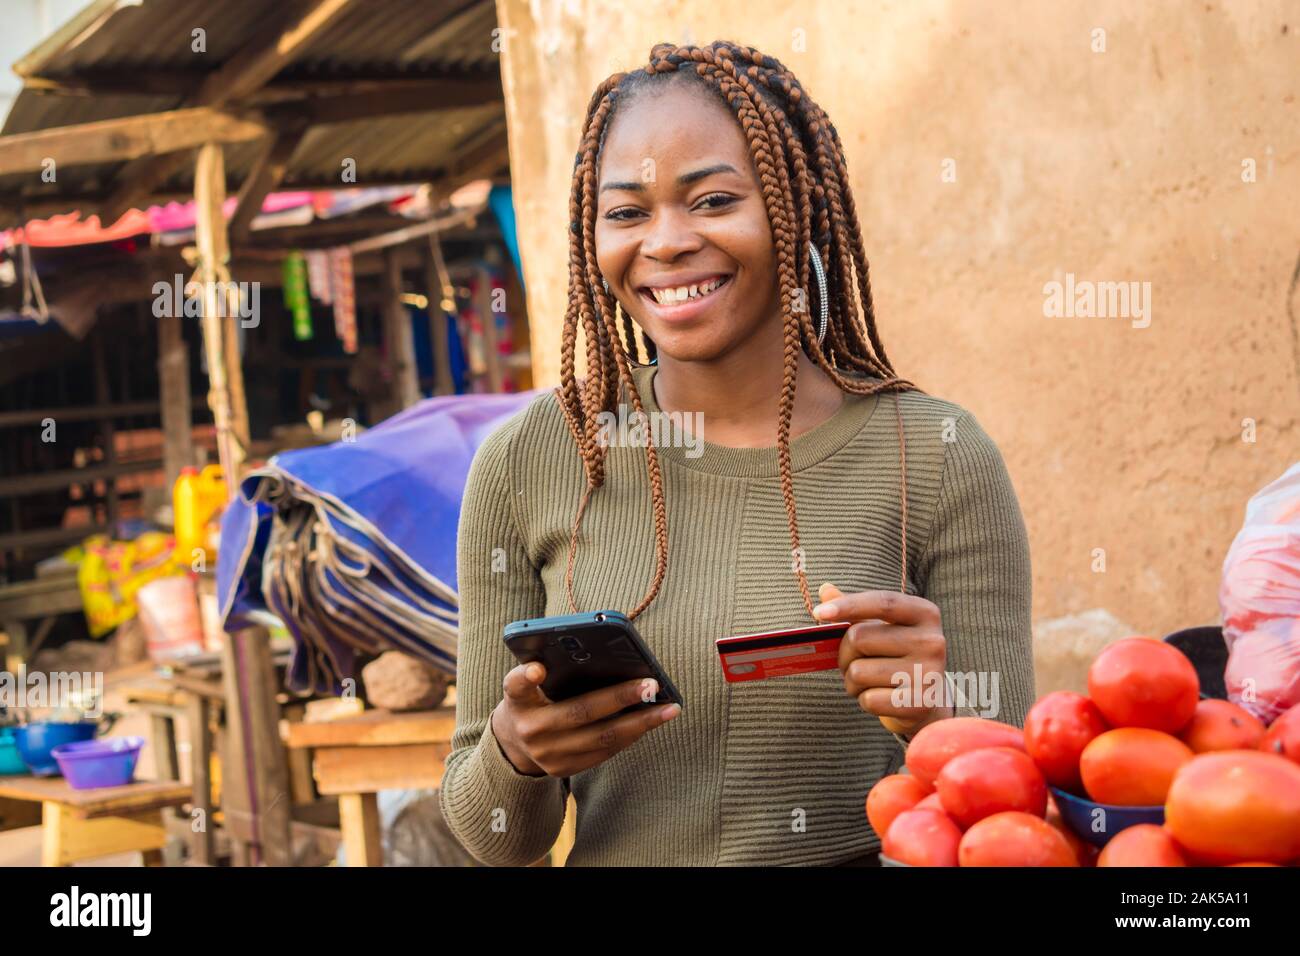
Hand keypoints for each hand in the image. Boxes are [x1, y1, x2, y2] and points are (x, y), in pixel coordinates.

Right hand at [490, 662, 680, 776]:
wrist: (512, 745)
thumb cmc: (530, 701)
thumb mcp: (526, 683)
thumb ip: (542, 669)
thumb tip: (589, 654)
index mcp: (518, 700)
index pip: (517, 685)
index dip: (527, 676)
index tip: (538, 669)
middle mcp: (531, 730)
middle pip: (581, 712)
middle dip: (621, 698)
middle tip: (652, 685)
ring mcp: (549, 755)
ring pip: (601, 739)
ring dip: (640, 724)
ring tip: (668, 709)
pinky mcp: (564, 769)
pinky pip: (604, 753)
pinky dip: (630, 736)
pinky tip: (650, 722)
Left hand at [814, 582, 952, 737]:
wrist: (927, 697)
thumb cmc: (897, 655)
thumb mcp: (883, 627)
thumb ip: (855, 609)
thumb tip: (825, 590)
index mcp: (925, 614)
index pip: (882, 602)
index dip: (848, 605)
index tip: (818, 613)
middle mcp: (932, 641)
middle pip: (859, 638)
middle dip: (844, 653)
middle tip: (852, 661)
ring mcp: (929, 673)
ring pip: (858, 672)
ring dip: (852, 680)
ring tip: (868, 681)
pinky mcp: (920, 703)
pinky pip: (868, 699)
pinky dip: (864, 700)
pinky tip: (880, 697)